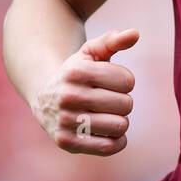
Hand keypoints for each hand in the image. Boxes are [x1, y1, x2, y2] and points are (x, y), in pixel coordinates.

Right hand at [33, 28, 137, 154]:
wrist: (45, 99)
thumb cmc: (77, 73)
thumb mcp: (90, 53)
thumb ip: (112, 41)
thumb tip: (135, 33)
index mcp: (76, 72)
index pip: (127, 81)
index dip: (125, 81)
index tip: (113, 82)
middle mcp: (68, 96)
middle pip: (126, 104)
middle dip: (123, 102)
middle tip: (109, 100)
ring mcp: (66, 121)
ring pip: (120, 126)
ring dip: (120, 121)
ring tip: (108, 115)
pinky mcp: (67, 142)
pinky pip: (109, 147)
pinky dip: (117, 141)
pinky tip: (109, 132)